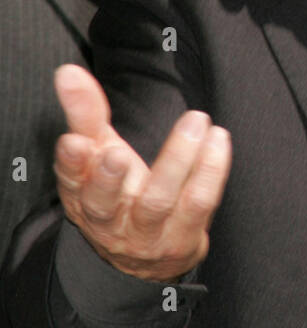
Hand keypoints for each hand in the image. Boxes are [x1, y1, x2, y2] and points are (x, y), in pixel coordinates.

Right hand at [53, 63, 230, 280]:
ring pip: (158, 201)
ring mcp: (146, 234)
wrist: (149, 255)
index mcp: (81, 197)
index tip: (73, 142)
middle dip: (108, 177)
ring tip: (195, 122)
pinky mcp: (182, 238)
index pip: (69, 181)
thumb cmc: (121, 192)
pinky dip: (210, 170)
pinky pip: (198, 203)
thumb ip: (85, 113)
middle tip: (115, 151)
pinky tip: (217, 139)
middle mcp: (108, 221)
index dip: (70, 164)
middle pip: (104, 203)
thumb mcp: (99, 153)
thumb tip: (68, 72)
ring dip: (177, 160)